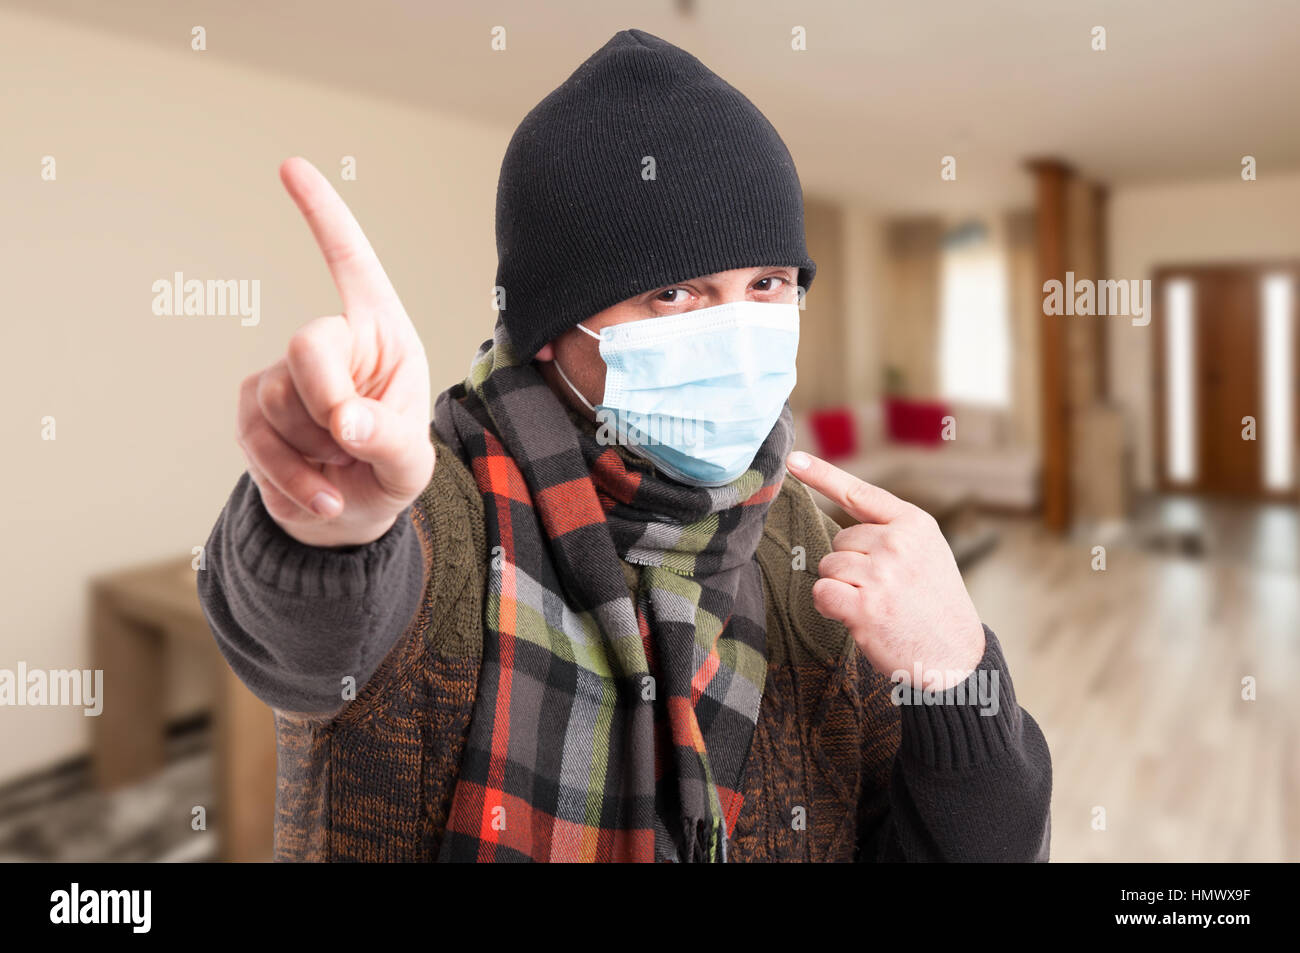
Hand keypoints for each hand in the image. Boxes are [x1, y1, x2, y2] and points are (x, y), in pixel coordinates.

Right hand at [235, 157, 434, 546]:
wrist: (351, 515)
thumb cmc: (392, 468)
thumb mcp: (411, 461)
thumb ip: (388, 437)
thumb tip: (344, 420)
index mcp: (382, 334)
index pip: (352, 265)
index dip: (324, 217)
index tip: (290, 166)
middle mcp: (333, 342)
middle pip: (308, 346)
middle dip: (327, 400)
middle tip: (349, 440)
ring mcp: (285, 374)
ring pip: (279, 400)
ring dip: (314, 450)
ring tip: (341, 466)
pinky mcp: (252, 410)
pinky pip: (258, 440)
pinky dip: (293, 477)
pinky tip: (322, 493)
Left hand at [786, 450, 985, 689]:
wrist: (954, 657)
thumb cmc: (934, 606)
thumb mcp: (928, 554)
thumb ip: (892, 534)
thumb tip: (844, 533)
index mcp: (915, 525)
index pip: (860, 493)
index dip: (822, 474)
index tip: (794, 460)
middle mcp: (898, 543)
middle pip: (840, 541)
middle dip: (852, 565)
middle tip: (884, 591)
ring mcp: (881, 574)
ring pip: (829, 566)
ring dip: (841, 587)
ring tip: (875, 605)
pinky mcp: (864, 605)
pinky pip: (822, 592)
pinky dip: (830, 606)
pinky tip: (856, 617)